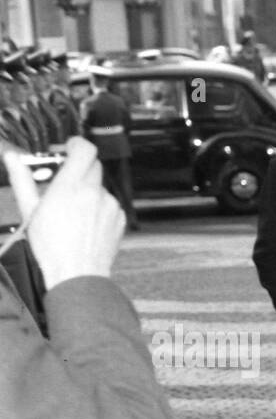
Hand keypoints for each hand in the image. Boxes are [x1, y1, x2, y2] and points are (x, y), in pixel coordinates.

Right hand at [1, 136, 122, 287]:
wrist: (78, 274)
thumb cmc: (53, 247)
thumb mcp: (30, 210)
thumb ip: (23, 179)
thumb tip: (12, 158)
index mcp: (71, 187)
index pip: (85, 150)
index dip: (77, 144)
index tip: (70, 147)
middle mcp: (94, 193)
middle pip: (93, 166)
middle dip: (80, 168)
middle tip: (66, 181)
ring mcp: (110, 206)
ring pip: (101, 187)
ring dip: (89, 191)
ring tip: (74, 212)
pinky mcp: (119, 219)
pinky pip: (110, 204)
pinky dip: (99, 207)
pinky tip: (86, 223)